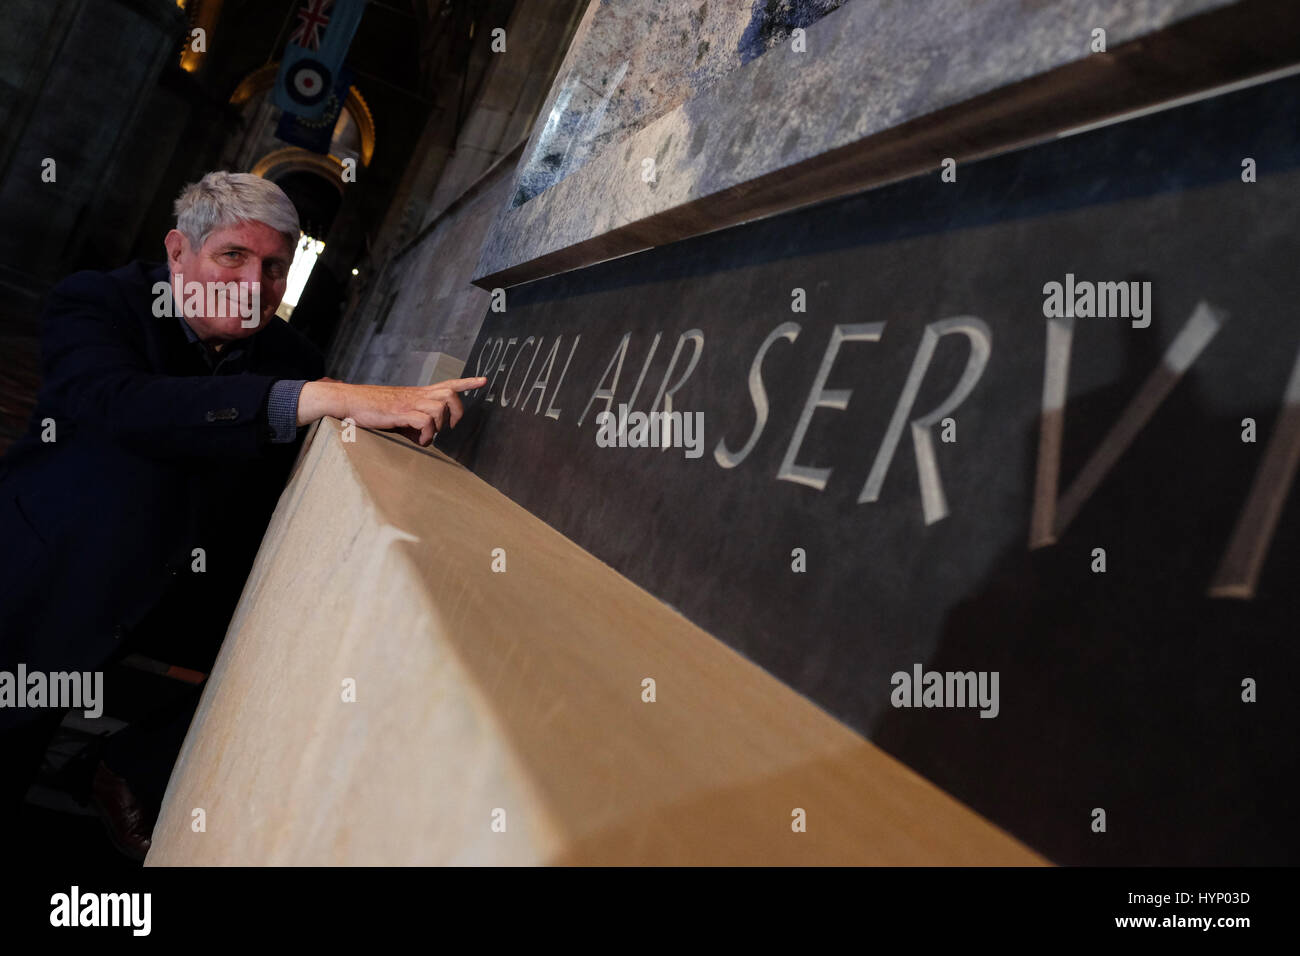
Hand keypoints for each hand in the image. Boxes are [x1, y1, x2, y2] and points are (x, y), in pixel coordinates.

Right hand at [298, 377, 488, 444]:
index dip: (467, 382)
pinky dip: (428, 434)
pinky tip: (419, 440)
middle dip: (458, 411)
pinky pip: (425, 421)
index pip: (447, 383)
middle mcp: (416, 395)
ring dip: (439, 426)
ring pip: (440, 408)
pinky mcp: (400, 412)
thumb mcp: (399, 417)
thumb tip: (427, 439)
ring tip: (426, 437)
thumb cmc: (372, 410)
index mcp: (418, 393)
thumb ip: (415, 425)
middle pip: (450, 393)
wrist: (349, 401)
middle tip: (452, 426)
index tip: (484, 380)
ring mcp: (409, 402)